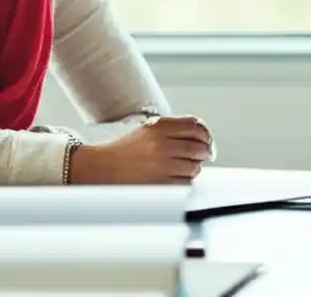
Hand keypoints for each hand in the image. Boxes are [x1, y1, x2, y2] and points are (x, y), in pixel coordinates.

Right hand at [70, 115, 211, 183]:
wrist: (102, 167)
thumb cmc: (126, 149)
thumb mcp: (148, 129)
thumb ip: (173, 129)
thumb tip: (203, 137)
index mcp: (159, 126)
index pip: (195, 126)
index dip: (205, 133)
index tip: (207, 139)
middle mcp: (162, 144)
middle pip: (199, 147)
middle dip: (203, 151)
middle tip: (201, 155)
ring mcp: (161, 165)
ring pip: (194, 166)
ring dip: (194, 167)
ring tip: (184, 166)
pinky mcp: (160, 183)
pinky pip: (185, 182)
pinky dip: (185, 180)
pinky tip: (177, 176)